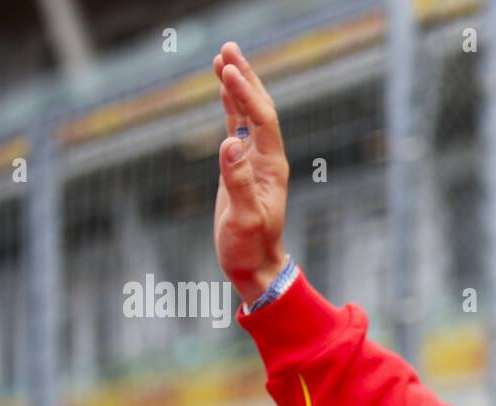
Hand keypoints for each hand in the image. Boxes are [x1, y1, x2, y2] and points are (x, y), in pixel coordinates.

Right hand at [212, 42, 289, 304]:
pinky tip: (223, 90)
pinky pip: (236, 129)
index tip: (227, 70)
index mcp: (272, 168)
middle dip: (245, 78)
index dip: (245, 94)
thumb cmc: (250, 248)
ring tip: (224, 57)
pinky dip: (229, 107)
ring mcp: (255, 161)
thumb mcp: (243, 218)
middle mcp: (267, 159)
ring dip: (237, 87)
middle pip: (259, 109)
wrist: (255, 267)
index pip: (261, 120)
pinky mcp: (241, 167)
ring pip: (247, 115)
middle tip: (229, 48)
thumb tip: (229, 145)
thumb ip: (237, 182)